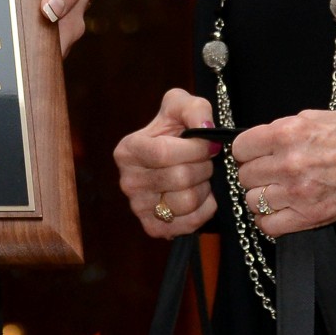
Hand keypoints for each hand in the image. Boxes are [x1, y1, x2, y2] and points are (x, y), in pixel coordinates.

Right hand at [114, 88, 218, 237]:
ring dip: (205, 187)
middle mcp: (127, 181)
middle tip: (206, 160)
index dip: (194, 149)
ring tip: (201, 176)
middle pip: (179, 178)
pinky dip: (205, 208)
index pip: (163, 153)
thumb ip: (195, 109)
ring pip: (186, 201)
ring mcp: (138, 208)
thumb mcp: (182, 106)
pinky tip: (201, 194)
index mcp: (127, 150)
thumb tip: (205, 129)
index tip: (208, 144)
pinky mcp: (154, 228)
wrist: (175, 159)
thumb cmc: (176, 129)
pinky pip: (190, 223)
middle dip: (203, 167)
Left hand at [231, 109, 335, 236]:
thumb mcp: (313, 117)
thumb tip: (259, 140)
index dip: (245, 151)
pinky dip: (269, 220)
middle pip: (244, 176)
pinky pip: (269, 226)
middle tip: (267, 172)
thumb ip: (282, 129)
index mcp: (286, 133)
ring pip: (252, 201)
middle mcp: (288, 163)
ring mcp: (298, 192)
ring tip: (275, 191)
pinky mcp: (310, 217)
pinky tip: (279, 210)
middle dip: (253, 173)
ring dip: (260, 196)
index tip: (253, 154)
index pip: (240, 148)